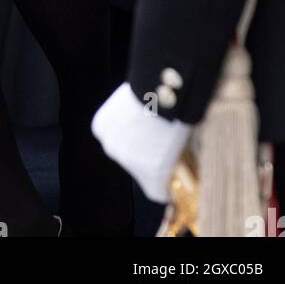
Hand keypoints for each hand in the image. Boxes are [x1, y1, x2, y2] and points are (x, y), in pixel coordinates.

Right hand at [91, 82, 192, 203]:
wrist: (159, 91)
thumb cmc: (177, 118)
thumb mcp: (184, 146)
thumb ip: (174, 161)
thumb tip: (174, 160)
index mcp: (154, 178)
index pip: (156, 192)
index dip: (163, 183)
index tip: (169, 174)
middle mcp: (130, 166)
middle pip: (137, 168)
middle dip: (145, 157)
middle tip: (156, 139)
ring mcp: (112, 147)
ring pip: (120, 148)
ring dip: (129, 140)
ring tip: (142, 123)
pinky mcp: (101, 128)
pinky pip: (108, 132)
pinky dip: (116, 125)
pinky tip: (129, 114)